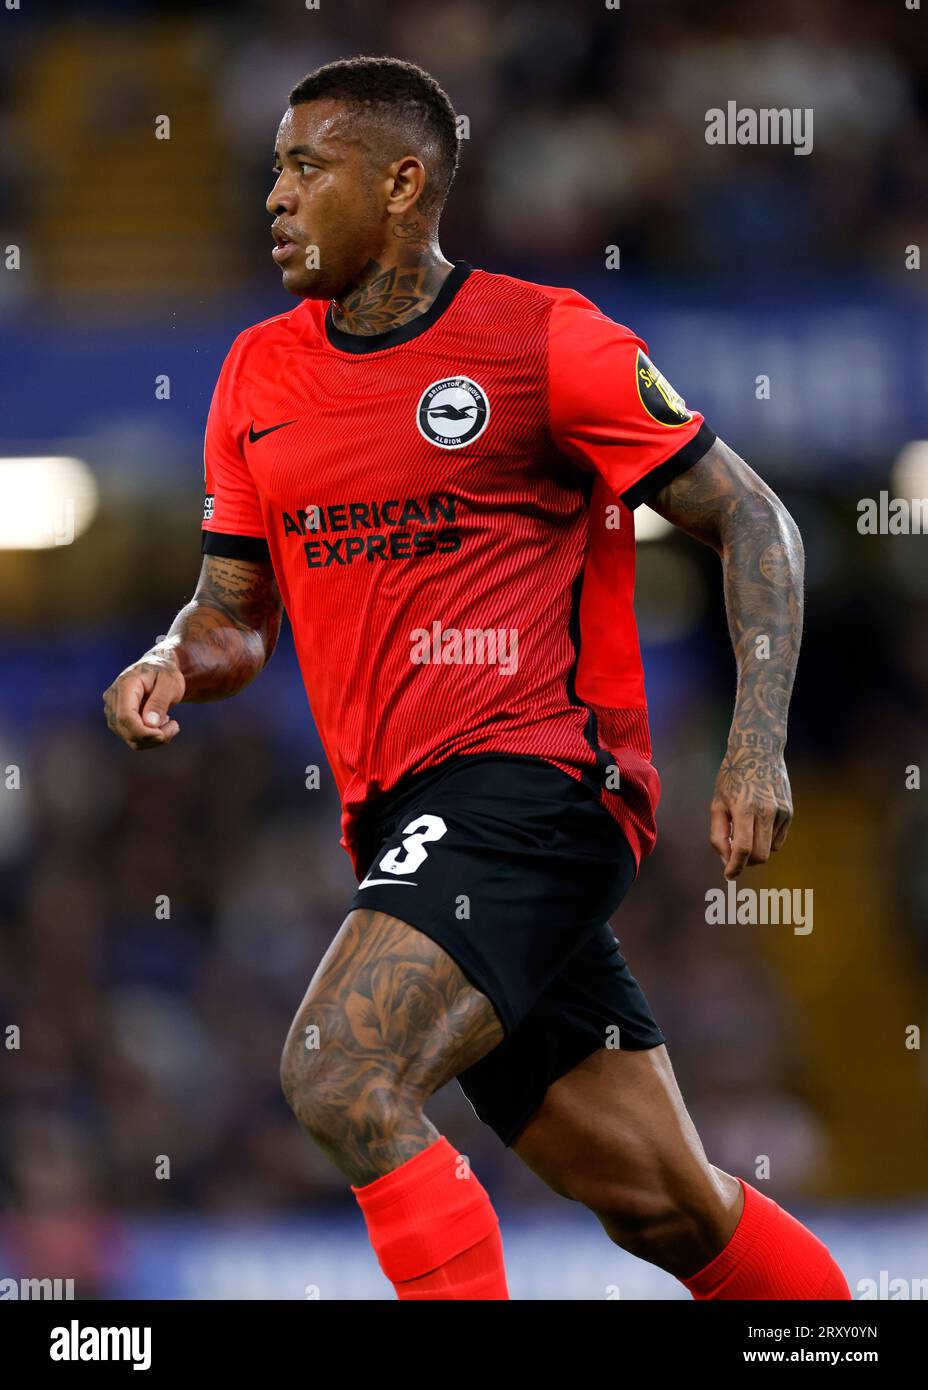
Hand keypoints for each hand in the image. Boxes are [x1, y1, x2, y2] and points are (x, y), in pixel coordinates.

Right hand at [103, 647, 185, 749]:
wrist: (157, 669)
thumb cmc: (165, 673)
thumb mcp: (170, 682)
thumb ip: (160, 702)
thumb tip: (150, 724)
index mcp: (124, 685)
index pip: (126, 717)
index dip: (143, 732)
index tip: (163, 735)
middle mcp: (112, 698)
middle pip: (127, 730)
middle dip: (153, 737)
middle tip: (175, 727)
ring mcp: (112, 710)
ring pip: (130, 738)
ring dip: (153, 738)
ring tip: (170, 723)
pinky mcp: (117, 720)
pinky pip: (132, 738)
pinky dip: (150, 738)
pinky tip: (161, 724)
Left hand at [709, 734, 792, 879]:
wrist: (758, 752)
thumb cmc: (732, 778)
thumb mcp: (717, 803)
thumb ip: (719, 834)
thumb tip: (726, 860)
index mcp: (745, 809)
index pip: (744, 849)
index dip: (735, 867)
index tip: (729, 876)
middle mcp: (767, 811)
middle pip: (760, 855)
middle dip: (746, 862)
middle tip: (735, 856)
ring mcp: (781, 812)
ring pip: (770, 849)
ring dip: (756, 850)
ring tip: (744, 831)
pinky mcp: (790, 811)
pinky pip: (778, 839)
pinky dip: (766, 839)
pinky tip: (757, 823)